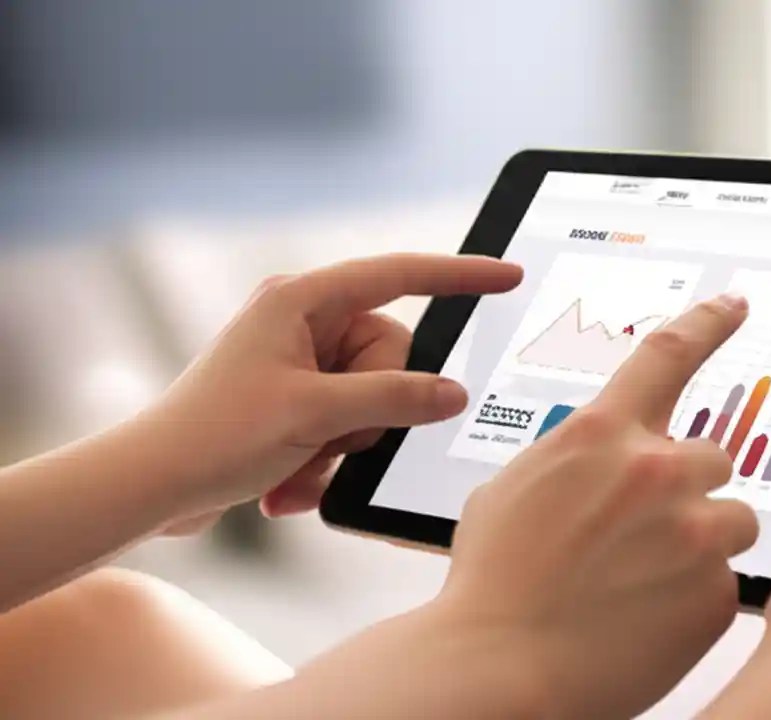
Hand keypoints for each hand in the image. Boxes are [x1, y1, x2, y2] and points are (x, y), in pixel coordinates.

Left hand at [140, 253, 522, 534]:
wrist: (149, 487)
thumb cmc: (212, 436)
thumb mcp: (314, 415)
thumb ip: (394, 398)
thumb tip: (452, 393)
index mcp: (302, 302)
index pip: (399, 276)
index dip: (458, 275)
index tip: (506, 275)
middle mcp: (304, 325)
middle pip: (393, 356)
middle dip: (371, 409)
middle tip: (327, 434)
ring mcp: (302, 365)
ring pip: (375, 399)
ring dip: (344, 445)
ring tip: (296, 464)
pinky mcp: (298, 403)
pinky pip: (348, 426)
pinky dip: (326, 460)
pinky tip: (287, 481)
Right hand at [435, 294, 759, 717]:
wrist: (497, 665)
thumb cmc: (493, 580)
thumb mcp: (513, 489)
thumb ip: (570, 460)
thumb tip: (594, 461)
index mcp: (602, 433)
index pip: (668, 353)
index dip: (708, 321)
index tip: (735, 303)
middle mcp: (658, 471)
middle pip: (713, 457)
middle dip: (687, 487)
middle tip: (645, 532)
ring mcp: (694, 533)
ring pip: (729, 521)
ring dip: (699, 541)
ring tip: (642, 581)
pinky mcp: (716, 594)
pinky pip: (724, 583)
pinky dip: (692, 598)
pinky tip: (644, 619)